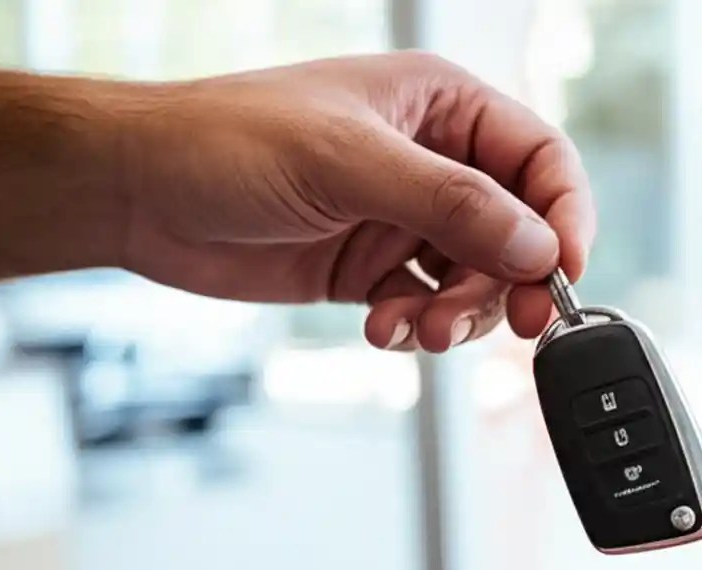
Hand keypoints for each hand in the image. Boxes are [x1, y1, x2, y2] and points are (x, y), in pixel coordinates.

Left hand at [119, 51, 592, 351]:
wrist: (137, 192)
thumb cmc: (225, 141)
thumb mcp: (348, 163)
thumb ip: (451, 205)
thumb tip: (539, 248)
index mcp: (440, 106)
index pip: (538, 159)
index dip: (563, 216)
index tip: (563, 273)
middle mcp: (430, 161)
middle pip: (515, 231)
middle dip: (509, 281)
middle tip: (506, 324)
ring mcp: (400, 217)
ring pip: (474, 279)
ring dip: (459, 315)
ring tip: (419, 331)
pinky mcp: (369, 267)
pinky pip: (424, 306)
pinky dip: (416, 327)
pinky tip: (381, 328)